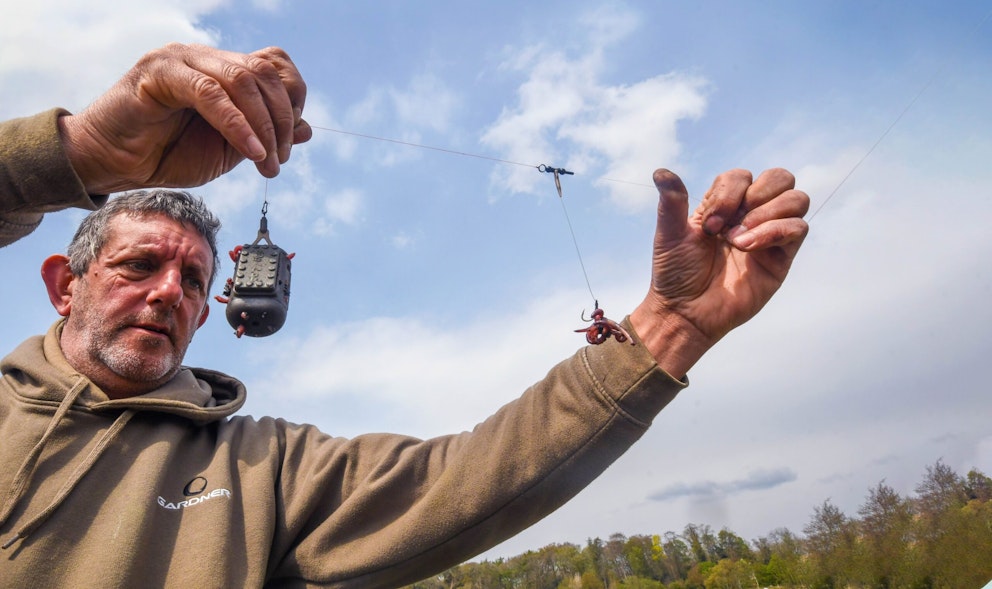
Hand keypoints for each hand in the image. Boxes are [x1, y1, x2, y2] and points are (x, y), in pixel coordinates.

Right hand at [58, 43, 311, 193]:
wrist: (112, 164)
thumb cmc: (166, 154)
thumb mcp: (228, 149)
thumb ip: (264, 136)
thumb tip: (308, 129)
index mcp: (223, 69)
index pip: (275, 64)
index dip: (292, 100)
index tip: (289, 144)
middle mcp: (205, 57)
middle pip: (265, 72)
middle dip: (282, 120)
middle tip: (279, 160)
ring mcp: (181, 59)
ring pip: (243, 79)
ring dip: (264, 125)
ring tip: (266, 162)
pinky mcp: (158, 73)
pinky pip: (210, 92)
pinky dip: (237, 124)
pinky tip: (250, 152)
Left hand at [629, 168, 808, 377]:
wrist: (685, 312)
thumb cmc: (676, 274)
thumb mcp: (669, 234)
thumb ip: (672, 201)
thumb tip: (660, 171)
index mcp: (725, 206)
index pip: (742, 176)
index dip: (728, 193)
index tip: (707, 226)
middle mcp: (750, 216)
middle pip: (780, 178)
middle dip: (758, 192)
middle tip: (730, 224)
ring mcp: (769, 236)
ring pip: (796, 199)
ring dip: (767, 212)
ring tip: (738, 239)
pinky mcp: (781, 258)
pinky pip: (798, 228)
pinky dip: (774, 231)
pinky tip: (747, 247)